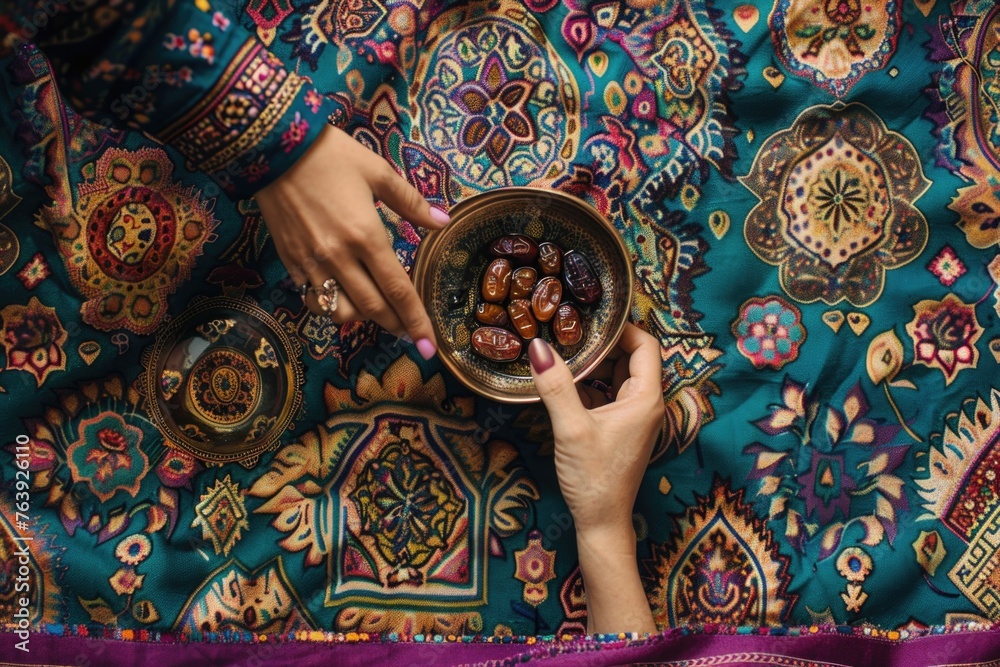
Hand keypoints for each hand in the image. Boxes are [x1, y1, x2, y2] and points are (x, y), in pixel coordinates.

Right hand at [254, 125, 450, 358]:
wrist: (272, 148)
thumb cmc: (329, 155)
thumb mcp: (377, 171)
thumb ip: (411, 202)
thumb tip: (442, 221)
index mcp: (366, 236)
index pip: (398, 290)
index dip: (416, 321)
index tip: (429, 346)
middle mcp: (339, 257)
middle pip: (373, 308)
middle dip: (395, 326)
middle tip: (410, 334)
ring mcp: (311, 263)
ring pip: (340, 311)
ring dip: (361, 318)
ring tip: (376, 312)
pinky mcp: (289, 261)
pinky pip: (312, 298)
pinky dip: (330, 305)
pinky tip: (342, 296)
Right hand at [528, 324, 662, 633]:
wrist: (601, 523)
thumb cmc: (594, 478)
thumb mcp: (571, 428)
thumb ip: (556, 386)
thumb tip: (539, 346)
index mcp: (646, 398)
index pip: (646, 345)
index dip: (623, 327)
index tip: (592, 316)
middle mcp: (646, 404)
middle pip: (632, 357)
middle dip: (604, 343)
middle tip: (571, 328)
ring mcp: (634, 418)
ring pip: (619, 376)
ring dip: (595, 364)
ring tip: (564, 349)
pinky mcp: (620, 430)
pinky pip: (609, 394)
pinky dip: (591, 384)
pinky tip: (564, 381)